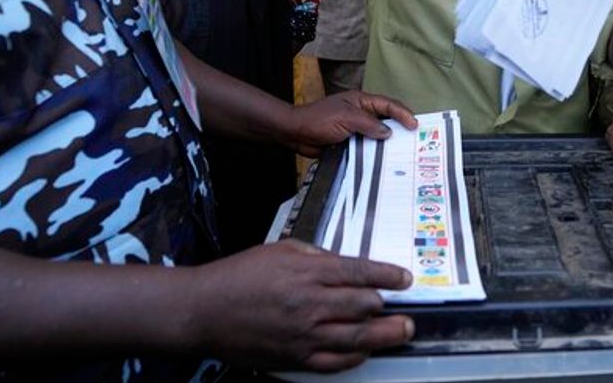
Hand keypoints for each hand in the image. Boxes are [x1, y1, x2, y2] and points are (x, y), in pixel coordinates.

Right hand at [189, 239, 412, 371]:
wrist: (204, 311)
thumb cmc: (237, 277)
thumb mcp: (279, 250)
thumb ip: (316, 256)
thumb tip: (344, 263)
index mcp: (306, 273)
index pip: (359, 273)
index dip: (388, 275)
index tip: (405, 278)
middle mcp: (309, 305)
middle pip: (363, 306)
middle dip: (390, 307)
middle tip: (409, 309)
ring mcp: (303, 335)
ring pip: (356, 338)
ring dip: (385, 335)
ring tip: (404, 332)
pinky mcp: (294, 358)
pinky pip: (334, 363)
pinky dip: (355, 357)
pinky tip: (366, 351)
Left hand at [288, 91, 417, 157]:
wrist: (297, 133)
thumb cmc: (319, 119)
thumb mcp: (347, 118)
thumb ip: (369, 124)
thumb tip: (388, 132)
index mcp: (361, 101)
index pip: (387, 105)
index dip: (403, 113)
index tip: (414, 124)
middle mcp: (361, 114)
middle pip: (386, 120)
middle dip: (400, 127)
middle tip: (415, 138)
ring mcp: (356, 128)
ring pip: (377, 135)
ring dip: (388, 142)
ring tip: (403, 152)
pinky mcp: (350, 143)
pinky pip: (367, 147)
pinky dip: (375, 152)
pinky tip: (383, 160)